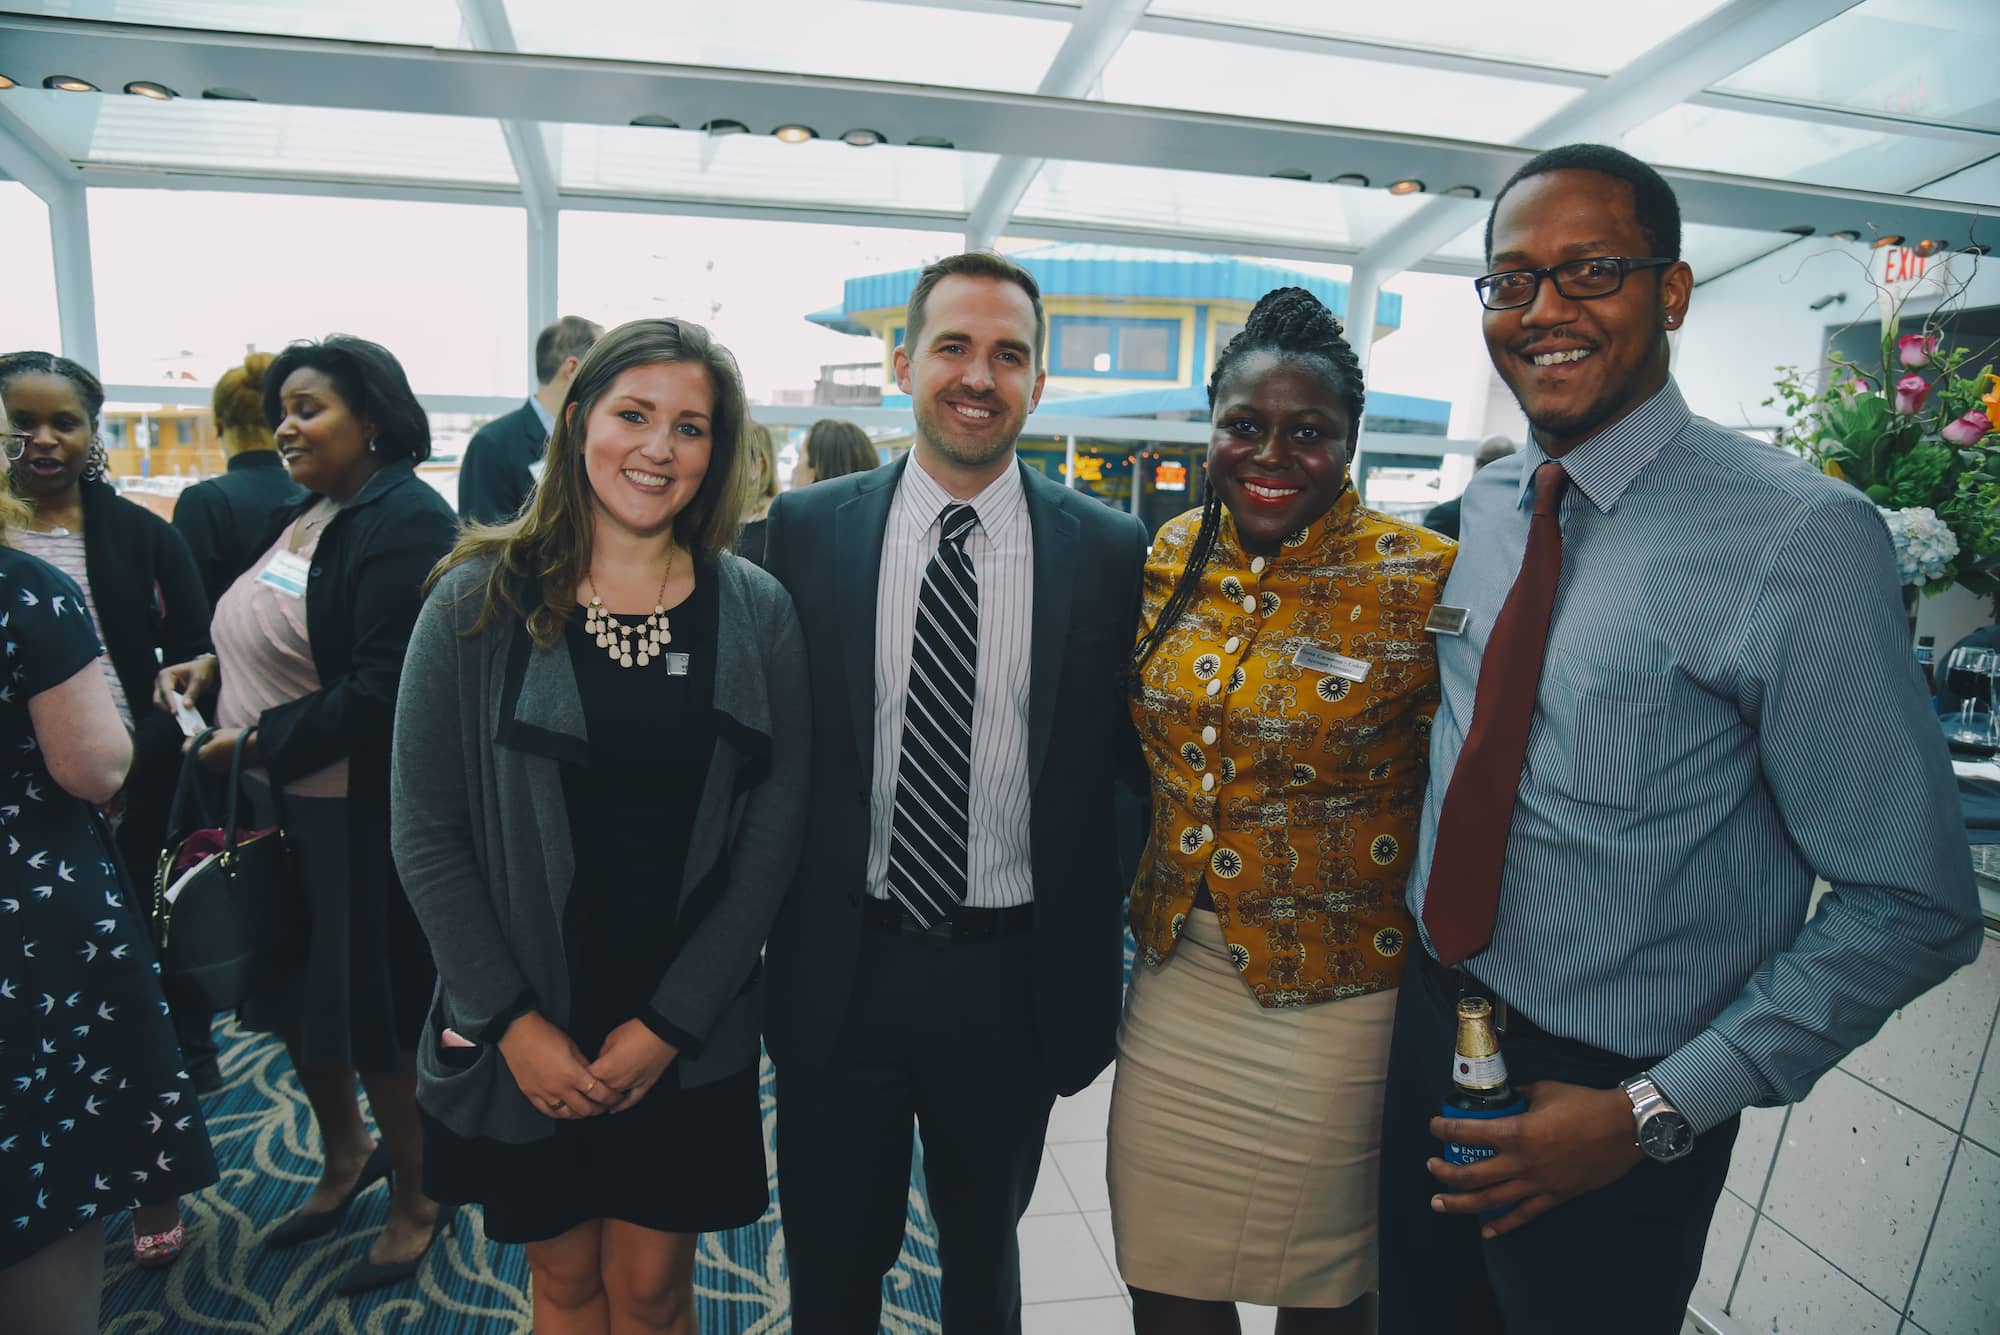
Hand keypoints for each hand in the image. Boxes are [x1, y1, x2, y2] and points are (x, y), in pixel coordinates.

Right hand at [155, 655, 217, 713]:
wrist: (204, 669)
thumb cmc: (201, 670)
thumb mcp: (199, 680)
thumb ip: (193, 692)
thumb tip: (186, 706)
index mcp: (166, 674)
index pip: (166, 690)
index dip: (170, 702)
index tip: (175, 712)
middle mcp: (161, 682)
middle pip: (158, 699)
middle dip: (167, 708)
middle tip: (180, 716)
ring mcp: (163, 690)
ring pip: (162, 705)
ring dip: (171, 710)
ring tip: (184, 716)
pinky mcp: (168, 696)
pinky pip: (168, 706)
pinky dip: (175, 710)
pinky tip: (184, 715)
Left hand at [190, 727, 254, 773]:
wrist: (257, 749)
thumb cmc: (237, 738)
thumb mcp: (218, 732)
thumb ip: (203, 733)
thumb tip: (193, 729)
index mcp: (202, 755)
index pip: (186, 748)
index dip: (189, 740)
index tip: (194, 732)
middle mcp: (206, 765)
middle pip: (195, 755)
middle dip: (197, 745)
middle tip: (204, 735)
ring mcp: (216, 769)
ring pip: (205, 760)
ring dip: (206, 751)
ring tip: (214, 741)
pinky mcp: (224, 770)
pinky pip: (214, 763)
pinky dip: (214, 756)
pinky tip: (221, 749)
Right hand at [496, 1012, 621, 1118]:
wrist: (518, 1034)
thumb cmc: (546, 1035)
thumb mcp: (572, 1046)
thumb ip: (584, 1064)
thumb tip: (594, 1074)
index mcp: (572, 1075)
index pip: (598, 1093)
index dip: (611, 1097)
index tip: (617, 1097)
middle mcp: (559, 1088)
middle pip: (584, 1109)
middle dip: (599, 1109)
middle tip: (605, 1106)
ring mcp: (544, 1094)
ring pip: (566, 1115)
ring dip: (580, 1114)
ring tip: (587, 1110)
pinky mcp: (531, 1094)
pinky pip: (548, 1112)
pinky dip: (560, 1114)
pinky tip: (566, 1112)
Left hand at [588, 1019, 678, 1113]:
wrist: (662, 1031)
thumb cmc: (638, 1032)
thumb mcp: (611, 1038)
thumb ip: (601, 1054)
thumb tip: (599, 1061)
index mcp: (605, 1069)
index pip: (585, 1079)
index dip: (579, 1076)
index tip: (577, 1074)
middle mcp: (616, 1082)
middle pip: (597, 1091)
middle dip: (591, 1087)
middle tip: (587, 1084)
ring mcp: (631, 1086)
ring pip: (612, 1097)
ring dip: (604, 1097)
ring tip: (597, 1096)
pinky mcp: (644, 1086)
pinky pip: (631, 1101)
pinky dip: (621, 1106)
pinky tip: (614, 1109)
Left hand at [1426, 1081, 1643, 1238]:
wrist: (1624, 1128)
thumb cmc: (1584, 1104)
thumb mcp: (1544, 1090)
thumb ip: (1519, 1095)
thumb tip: (1504, 1095)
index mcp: (1516, 1132)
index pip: (1468, 1132)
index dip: (1444, 1129)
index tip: (1434, 1126)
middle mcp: (1522, 1163)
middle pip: (1471, 1175)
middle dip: (1445, 1172)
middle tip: (1432, 1167)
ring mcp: (1538, 1183)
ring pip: (1491, 1201)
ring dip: (1461, 1204)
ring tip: (1440, 1203)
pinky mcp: (1555, 1196)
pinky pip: (1524, 1215)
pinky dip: (1503, 1225)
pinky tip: (1486, 1232)